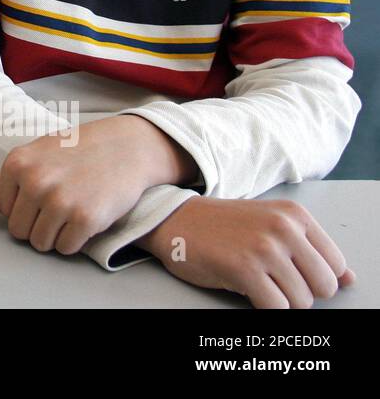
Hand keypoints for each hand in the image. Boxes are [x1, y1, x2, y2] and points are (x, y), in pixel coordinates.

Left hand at [0, 115, 192, 254]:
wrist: (125, 147)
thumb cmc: (76, 152)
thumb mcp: (33, 156)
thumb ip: (0, 184)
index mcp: (16, 163)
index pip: (5, 211)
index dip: (26, 207)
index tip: (46, 191)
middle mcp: (34, 181)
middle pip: (19, 231)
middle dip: (37, 225)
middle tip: (59, 205)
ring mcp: (59, 200)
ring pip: (40, 244)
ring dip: (55, 235)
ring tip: (71, 211)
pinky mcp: (85, 219)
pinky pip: (65, 249)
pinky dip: (75, 240)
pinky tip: (85, 218)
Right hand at [139, 196, 354, 308]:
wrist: (174, 221)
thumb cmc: (222, 226)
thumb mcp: (271, 225)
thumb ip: (312, 249)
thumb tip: (350, 279)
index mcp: (295, 216)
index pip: (336, 265)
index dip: (316, 279)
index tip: (293, 275)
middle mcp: (283, 228)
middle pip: (324, 287)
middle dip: (301, 292)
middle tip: (273, 281)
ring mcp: (265, 248)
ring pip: (301, 301)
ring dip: (280, 300)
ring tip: (257, 283)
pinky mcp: (245, 269)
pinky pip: (276, 308)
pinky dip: (265, 307)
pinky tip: (247, 290)